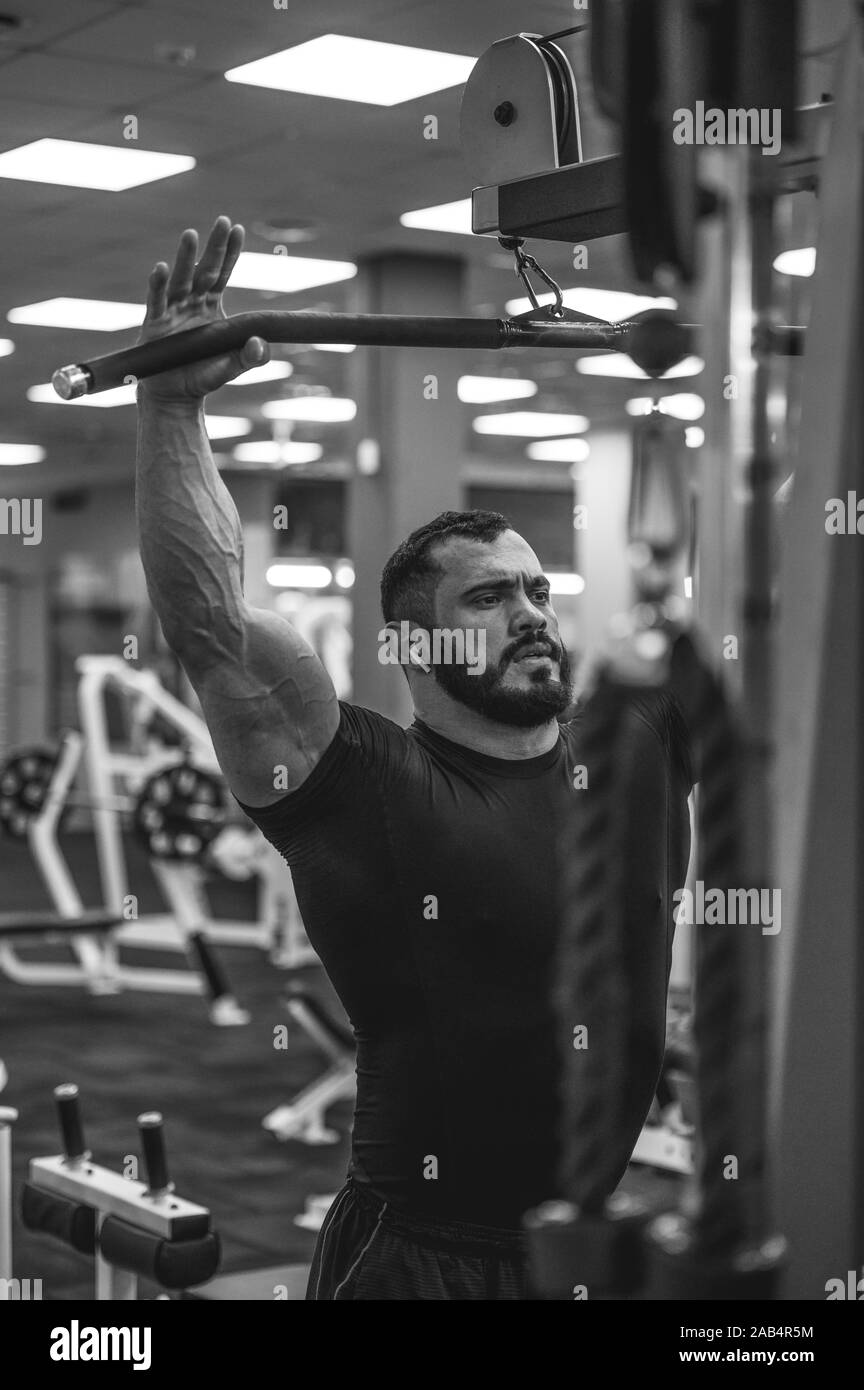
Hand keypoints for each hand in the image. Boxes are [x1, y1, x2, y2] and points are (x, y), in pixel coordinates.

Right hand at [138, 215, 268, 402]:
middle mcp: (191, 302)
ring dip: (186, 257)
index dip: (230, 253)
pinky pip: (156, 301)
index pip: (223, 274)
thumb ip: (248, 357)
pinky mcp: (154, 324)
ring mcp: (171, 310)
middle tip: (222, 220)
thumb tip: (262, 345)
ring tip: (190, 234)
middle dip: (213, 246)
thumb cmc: (203, 376)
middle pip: (204, 270)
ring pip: (180, 279)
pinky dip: (158, 284)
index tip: (238, 228)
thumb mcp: (230, 367)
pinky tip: (161, 268)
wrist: (175, 395)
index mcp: (211, 306)